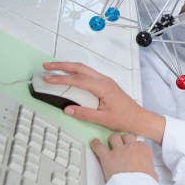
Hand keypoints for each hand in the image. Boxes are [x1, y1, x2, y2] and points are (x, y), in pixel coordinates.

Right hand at [42, 61, 165, 143]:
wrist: (138, 118)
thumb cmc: (124, 118)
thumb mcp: (102, 119)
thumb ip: (84, 114)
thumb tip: (67, 109)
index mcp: (103, 87)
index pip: (78, 80)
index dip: (61, 78)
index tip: (47, 78)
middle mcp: (104, 80)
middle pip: (80, 68)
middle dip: (62, 65)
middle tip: (46, 66)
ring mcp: (106, 81)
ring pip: (84, 69)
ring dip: (68, 67)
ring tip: (53, 68)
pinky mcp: (105, 84)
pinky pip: (88, 74)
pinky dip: (76, 72)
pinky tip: (68, 75)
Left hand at [90, 133, 157, 182]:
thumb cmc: (144, 182)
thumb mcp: (153, 173)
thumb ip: (150, 169)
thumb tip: (150, 173)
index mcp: (144, 150)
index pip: (139, 142)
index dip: (134, 145)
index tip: (133, 148)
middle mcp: (131, 147)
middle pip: (126, 136)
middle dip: (123, 139)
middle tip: (121, 143)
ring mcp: (119, 151)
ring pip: (114, 137)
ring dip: (112, 140)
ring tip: (109, 142)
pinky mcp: (107, 157)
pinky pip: (99, 146)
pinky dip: (95, 144)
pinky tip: (94, 143)